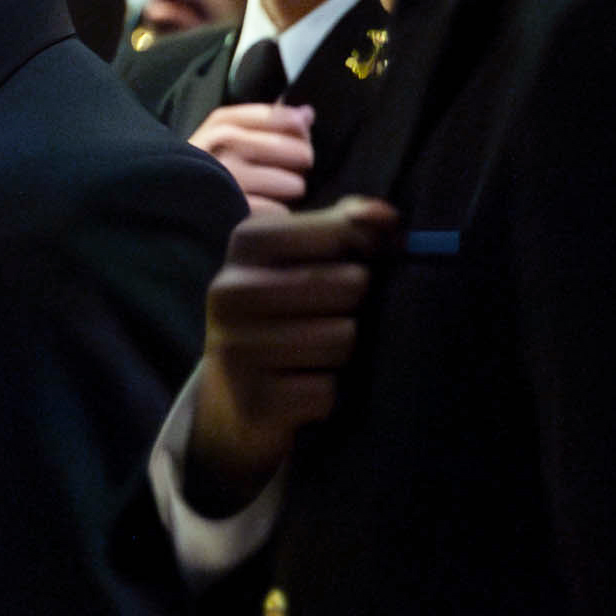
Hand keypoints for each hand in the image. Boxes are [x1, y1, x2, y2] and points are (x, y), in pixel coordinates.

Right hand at [182, 196, 393, 509]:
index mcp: (247, 242)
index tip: (356, 265)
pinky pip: (327, 390)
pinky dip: (325, 394)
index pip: (342, 231)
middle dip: (352, 308)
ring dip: (340, 354)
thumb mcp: (299, 260)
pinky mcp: (253, 400)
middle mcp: (232, 290)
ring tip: (311, 356)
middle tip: (323, 320)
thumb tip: (386, 216)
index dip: (367, 251)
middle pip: (350, 285)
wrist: (229, 399)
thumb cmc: (279, 314)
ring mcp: (236, 347)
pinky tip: (299, 388)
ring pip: (342, 339)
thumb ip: (344, 226)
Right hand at [189, 101, 316, 215]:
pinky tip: (266, 211)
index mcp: (221, 124)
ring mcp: (227, 180)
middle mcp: (222, 147)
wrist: (164, 213)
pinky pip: (279, 211)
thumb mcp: (228, 138)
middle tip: (291, 171)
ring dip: (290, 190)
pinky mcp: (232, 211)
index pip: (275, 116)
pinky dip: (278, 213)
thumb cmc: (210, 169)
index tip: (300, 131)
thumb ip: (269, 123)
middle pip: (293, 150)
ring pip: (291, 183)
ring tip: (277, 193)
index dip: (293, 125)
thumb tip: (308, 114)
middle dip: (300, 161)